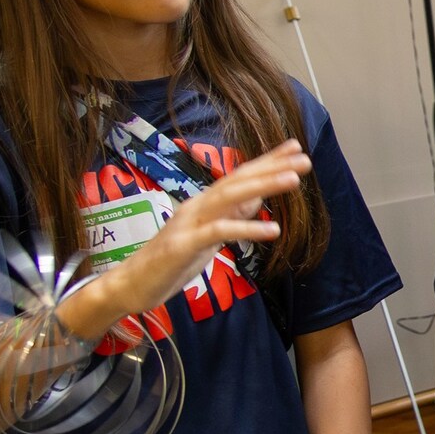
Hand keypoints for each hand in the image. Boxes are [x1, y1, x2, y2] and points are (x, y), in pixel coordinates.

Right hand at [91, 140, 309, 327]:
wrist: (130, 285)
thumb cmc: (170, 262)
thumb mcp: (207, 237)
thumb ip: (230, 216)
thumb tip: (257, 198)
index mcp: (204, 204)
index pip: (239, 177)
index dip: (266, 161)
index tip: (295, 148)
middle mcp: (197, 206)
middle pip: (237, 180)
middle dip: (271, 167)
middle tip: (304, 157)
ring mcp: (188, 223)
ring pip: (229, 197)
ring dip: (263, 186)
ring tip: (294, 179)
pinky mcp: (182, 245)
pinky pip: (218, 232)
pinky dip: (246, 228)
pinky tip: (273, 230)